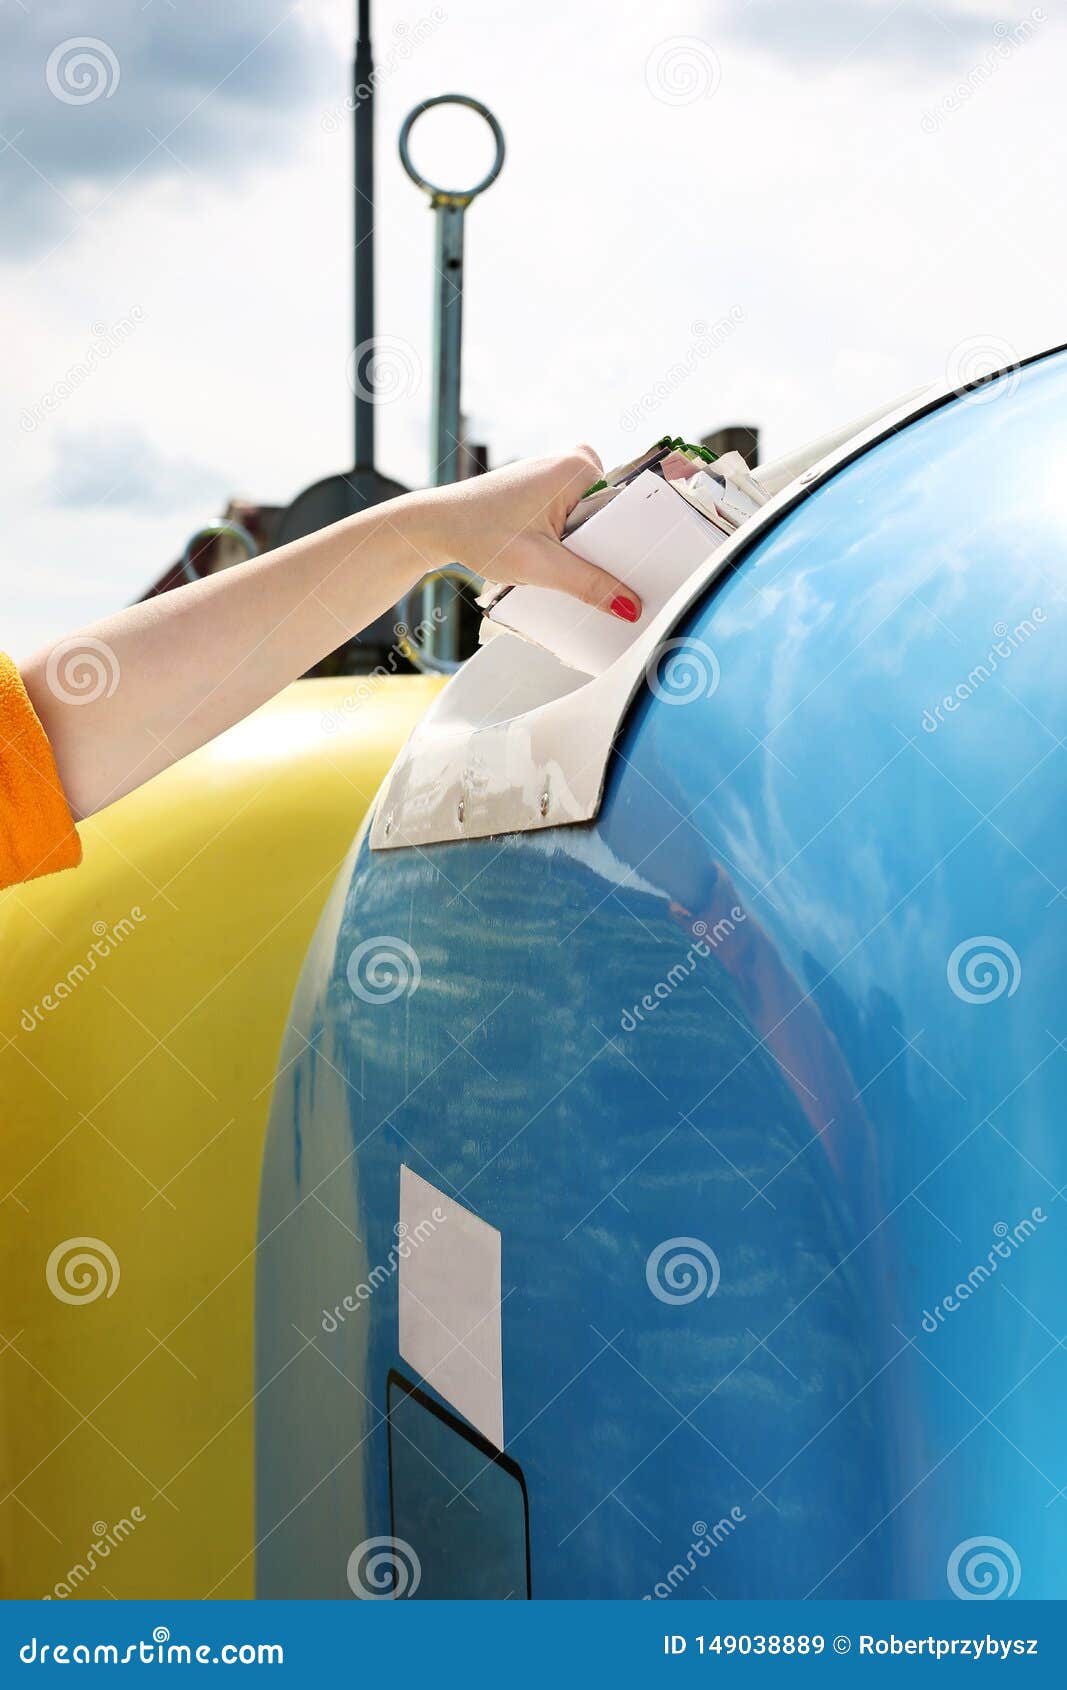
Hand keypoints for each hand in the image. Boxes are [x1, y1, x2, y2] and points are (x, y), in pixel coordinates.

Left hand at [413, 446, 642, 621]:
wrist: (439, 524)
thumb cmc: (480, 532)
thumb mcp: (540, 565)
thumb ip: (588, 585)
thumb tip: (630, 606)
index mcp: (579, 466)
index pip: (628, 509)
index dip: (636, 546)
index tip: (648, 577)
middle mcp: (574, 461)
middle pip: (614, 516)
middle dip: (613, 551)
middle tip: (618, 589)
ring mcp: (561, 472)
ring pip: (596, 520)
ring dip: (592, 550)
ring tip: (585, 576)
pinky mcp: (550, 487)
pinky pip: (579, 517)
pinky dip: (576, 543)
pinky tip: (567, 564)